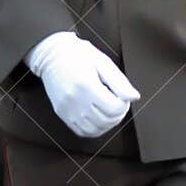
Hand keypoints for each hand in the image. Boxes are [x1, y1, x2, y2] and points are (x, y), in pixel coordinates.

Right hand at [25, 30, 139, 137]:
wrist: (52, 54)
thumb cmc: (77, 54)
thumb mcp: (103, 62)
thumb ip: (119, 82)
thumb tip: (133, 97)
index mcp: (87, 85)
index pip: (114, 108)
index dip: (124, 104)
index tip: (123, 97)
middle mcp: (76, 100)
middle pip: (106, 121)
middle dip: (118, 114)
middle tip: (118, 102)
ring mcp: (68, 109)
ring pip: (95, 130)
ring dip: (107, 123)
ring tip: (108, 110)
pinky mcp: (62, 114)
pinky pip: (82, 131)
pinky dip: (94, 128)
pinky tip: (97, 117)